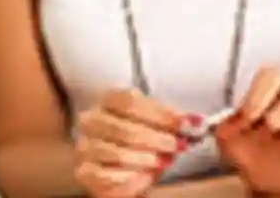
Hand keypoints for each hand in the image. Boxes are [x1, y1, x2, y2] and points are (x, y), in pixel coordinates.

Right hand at [74, 88, 188, 197]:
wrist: (124, 167)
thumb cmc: (142, 140)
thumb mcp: (157, 125)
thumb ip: (172, 122)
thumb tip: (195, 122)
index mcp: (108, 100)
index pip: (130, 101)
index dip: (161, 113)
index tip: (186, 124)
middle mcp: (90, 120)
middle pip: (125, 129)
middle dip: (158, 139)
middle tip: (179, 146)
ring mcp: (85, 147)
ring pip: (118, 154)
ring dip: (147, 159)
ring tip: (165, 162)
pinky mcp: (84, 172)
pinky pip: (108, 177)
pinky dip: (132, 178)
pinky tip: (147, 177)